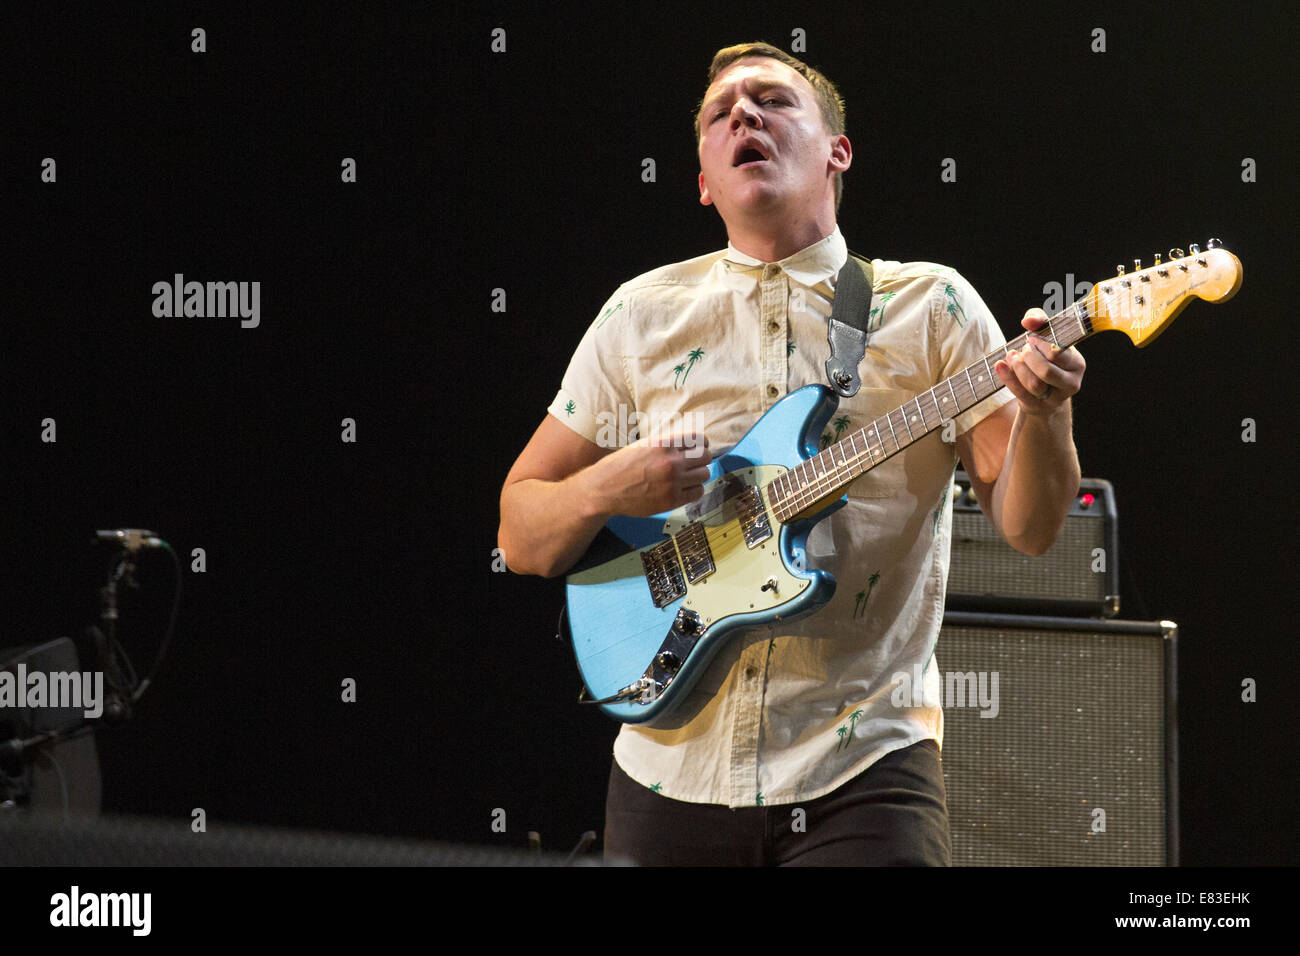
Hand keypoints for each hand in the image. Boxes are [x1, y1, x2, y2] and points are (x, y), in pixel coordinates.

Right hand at [586, 430, 711, 516]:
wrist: (604, 489)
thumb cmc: (621, 466)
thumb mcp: (643, 445)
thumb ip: (667, 444)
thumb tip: (691, 444)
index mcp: (663, 445)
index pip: (698, 439)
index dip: (702, 443)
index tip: (700, 447)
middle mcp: (670, 462)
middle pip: (705, 457)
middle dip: (701, 459)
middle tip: (694, 463)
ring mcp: (672, 482)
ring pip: (704, 475)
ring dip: (698, 475)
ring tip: (688, 477)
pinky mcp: (671, 500)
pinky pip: (698, 492)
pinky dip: (694, 490)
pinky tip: (684, 488)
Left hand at [993, 309, 1085, 415]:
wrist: (1045, 391)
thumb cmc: (1046, 357)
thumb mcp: (1047, 336)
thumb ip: (1040, 320)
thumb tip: (1029, 321)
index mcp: (1077, 364)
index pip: (1058, 354)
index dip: (1040, 344)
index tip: (1029, 338)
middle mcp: (1071, 383)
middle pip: (1046, 371)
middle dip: (1028, 358)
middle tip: (1023, 350)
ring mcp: (1056, 398)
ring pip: (1034, 384)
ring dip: (1018, 368)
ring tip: (1012, 357)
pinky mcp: (1038, 407)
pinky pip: (1021, 394)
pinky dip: (1008, 378)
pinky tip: (1000, 366)